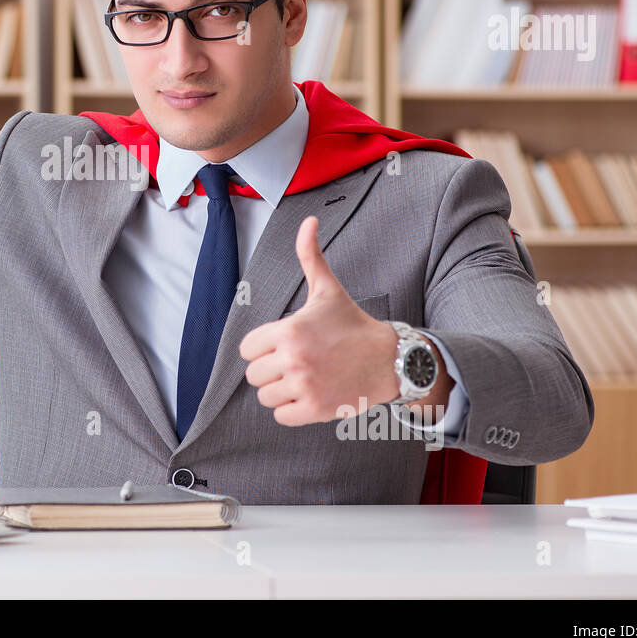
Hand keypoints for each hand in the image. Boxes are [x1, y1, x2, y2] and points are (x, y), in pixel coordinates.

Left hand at [239, 215, 400, 425]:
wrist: (389, 359)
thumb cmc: (352, 324)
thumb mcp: (327, 289)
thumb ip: (310, 256)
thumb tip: (309, 221)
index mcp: (289, 330)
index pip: (247, 349)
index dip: (262, 347)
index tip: (282, 345)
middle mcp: (293, 359)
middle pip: (254, 375)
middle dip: (271, 370)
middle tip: (296, 363)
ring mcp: (304, 386)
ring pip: (265, 397)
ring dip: (280, 391)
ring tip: (303, 378)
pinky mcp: (315, 410)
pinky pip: (281, 416)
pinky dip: (291, 410)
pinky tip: (308, 395)